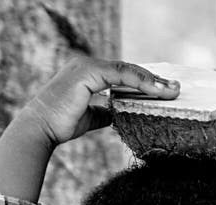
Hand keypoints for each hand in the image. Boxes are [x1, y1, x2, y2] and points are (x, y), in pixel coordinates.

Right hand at [23, 55, 179, 146]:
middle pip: (129, 70)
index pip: (122, 74)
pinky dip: (140, 82)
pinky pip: (120, 75)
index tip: (164, 91)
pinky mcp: (87, 73)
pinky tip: (156, 90)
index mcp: (87, 73)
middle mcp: (87, 65)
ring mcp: (86, 66)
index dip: (144, 82)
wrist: (39, 129)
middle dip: (154, 80)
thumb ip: (104, 112)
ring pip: (127, 70)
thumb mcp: (89, 118)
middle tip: (176, 89)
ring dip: (152, 81)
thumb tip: (118, 115)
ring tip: (172, 90)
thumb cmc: (60, 125)